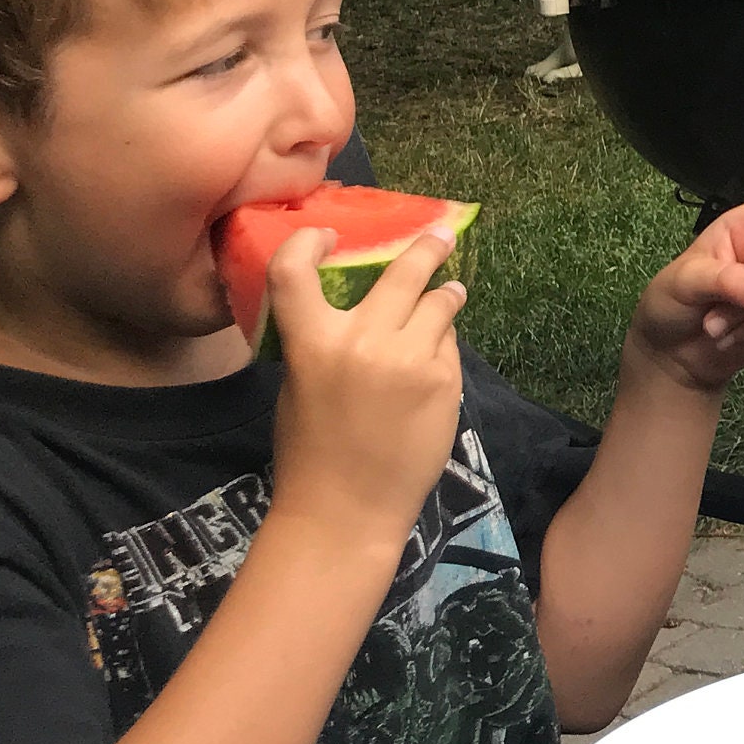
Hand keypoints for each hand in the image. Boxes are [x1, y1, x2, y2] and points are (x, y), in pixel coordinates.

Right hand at [267, 227, 466, 547]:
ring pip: (439, 302)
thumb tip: (358, 303)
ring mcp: (410, 359)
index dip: (307, 243)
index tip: (326, 234)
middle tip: (441, 234)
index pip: (293, 272)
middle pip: (402, 272)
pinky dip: (442, 344)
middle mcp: (363, 341)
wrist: (346, 509)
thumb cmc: (311, 451)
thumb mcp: (300, 385)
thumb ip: (325, 340)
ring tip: (450, 292)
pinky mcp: (444, 380)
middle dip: (427, 247)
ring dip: (445, 295)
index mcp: (311, 344)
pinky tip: (435, 358)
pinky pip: (448, 344)